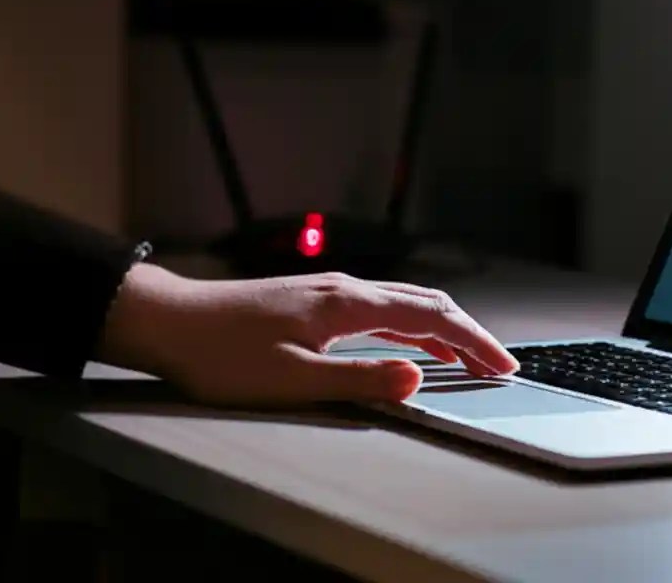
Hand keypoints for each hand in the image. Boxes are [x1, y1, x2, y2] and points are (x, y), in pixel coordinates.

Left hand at [97, 264, 518, 406]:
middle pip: (428, 303)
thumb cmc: (221, 354)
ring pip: (407, 301)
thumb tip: (416, 378)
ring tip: (467, 358)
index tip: (502, 365)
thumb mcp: (292, 381)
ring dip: (444, 328)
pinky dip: (414, 324)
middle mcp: (347, 289)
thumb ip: (359, 379)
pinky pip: (383, 306)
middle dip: (469, 333)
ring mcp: (332, 291)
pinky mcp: (317, 301)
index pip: (432, 318)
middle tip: (498, 363)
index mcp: (349, 304)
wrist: (169, 321)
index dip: (473, 342)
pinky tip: (411, 344)